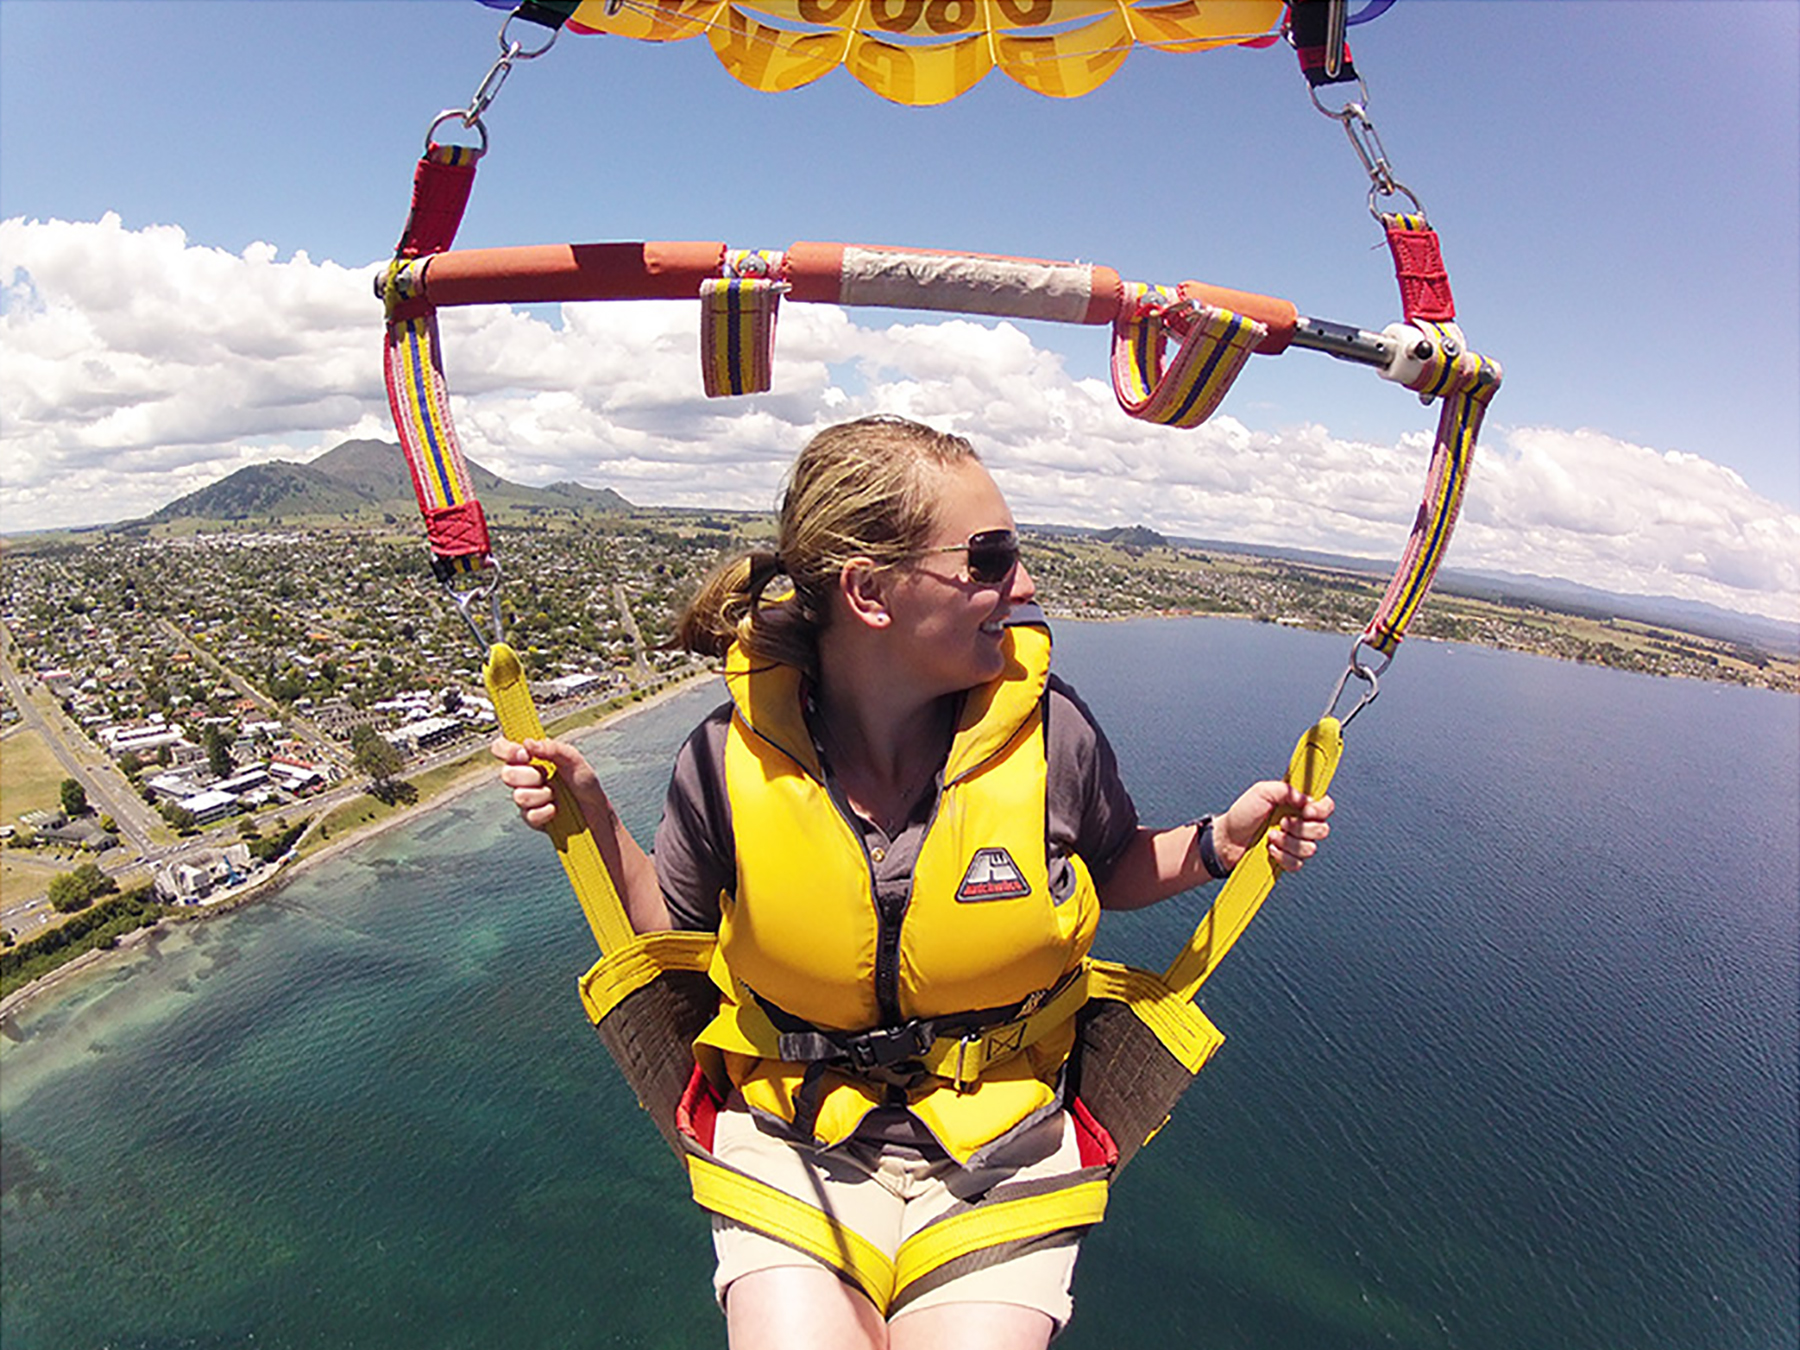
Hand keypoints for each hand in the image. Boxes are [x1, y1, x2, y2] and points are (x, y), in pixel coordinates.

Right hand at [491, 735, 601, 833]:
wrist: (595, 809)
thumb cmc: (583, 782)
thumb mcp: (573, 758)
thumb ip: (552, 748)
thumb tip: (528, 743)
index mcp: (529, 758)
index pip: (502, 749)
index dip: (506, 750)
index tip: (524, 754)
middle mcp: (523, 777)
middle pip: (506, 774)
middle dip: (531, 776)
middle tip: (547, 776)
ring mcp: (525, 798)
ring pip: (519, 796)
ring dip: (543, 794)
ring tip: (555, 794)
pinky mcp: (531, 818)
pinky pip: (530, 815)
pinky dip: (547, 811)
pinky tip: (556, 809)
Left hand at [1215, 780, 1334, 873]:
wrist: (1227, 839)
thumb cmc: (1242, 814)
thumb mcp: (1262, 791)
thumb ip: (1286, 789)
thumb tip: (1308, 798)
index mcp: (1297, 805)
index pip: (1326, 807)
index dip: (1320, 810)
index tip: (1306, 811)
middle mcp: (1300, 824)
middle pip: (1322, 830)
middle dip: (1300, 828)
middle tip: (1281, 823)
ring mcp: (1295, 843)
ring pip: (1310, 848)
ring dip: (1288, 842)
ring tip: (1270, 836)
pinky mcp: (1287, 860)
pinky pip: (1298, 863)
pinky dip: (1283, 857)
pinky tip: (1270, 849)